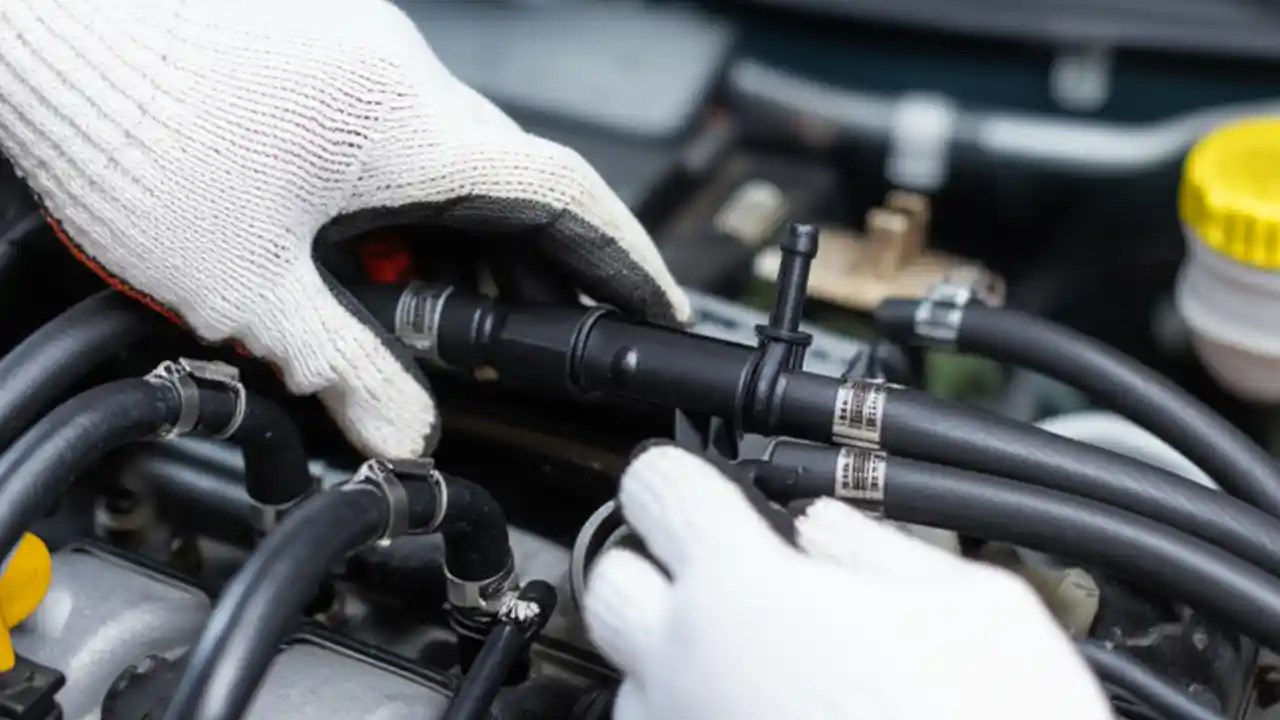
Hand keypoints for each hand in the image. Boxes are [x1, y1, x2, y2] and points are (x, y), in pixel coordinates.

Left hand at [0, 0, 687, 457]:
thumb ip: (342, 366)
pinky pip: (393, 136)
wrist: (27, 23)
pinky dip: (400, 203)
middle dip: (529, 270)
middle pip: (510, 183)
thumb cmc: (118, 114)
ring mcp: (357, 58)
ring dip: (454, 241)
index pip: (562, 195)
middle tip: (527, 337)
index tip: (655, 304)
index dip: (623, 261)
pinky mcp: (313, 58)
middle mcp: (399, 76)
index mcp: (410, 126)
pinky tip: (356, 252)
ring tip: (425, 311)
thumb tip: (403, 430)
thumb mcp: (243, 283)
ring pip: (450, 161)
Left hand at [584, 446, 1110, 719]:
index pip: (657, 491)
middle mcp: (686, 669)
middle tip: (719, 578)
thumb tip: (829, 530)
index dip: (676, 478)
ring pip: (633, 681)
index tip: (695, 488)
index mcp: (744, 590)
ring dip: (680, 666)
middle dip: (652, 570)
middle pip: (609, 586)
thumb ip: (881, 551)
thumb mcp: (978, 610)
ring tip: (765, 675)